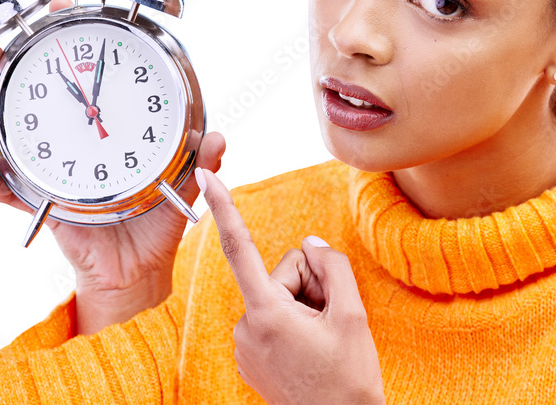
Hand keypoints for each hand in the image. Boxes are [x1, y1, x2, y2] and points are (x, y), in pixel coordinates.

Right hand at [0, 0, 227, 334]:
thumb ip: (203, 159)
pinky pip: (7, 189)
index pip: (80, 70)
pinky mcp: (38, 201)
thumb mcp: (185, 181)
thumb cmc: (158, 216)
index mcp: (105, 123)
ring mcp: (49, 166)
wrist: (138, 268)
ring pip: (5, 132)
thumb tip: (218, 139)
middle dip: (5, 66)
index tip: (57, 8)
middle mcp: (70, 137)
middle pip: (28, 92)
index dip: (65, 38)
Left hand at [198, 167, 384, 404]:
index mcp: (266, 313)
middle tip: (330, 318)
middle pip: (279, 273)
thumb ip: (330, 267)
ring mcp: (245, 344)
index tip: (205, 176)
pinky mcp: (249, 356)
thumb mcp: (351, 314)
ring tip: (321, 338)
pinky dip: (293, 322)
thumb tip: (310, 244)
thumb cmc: (347, 378)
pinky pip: (271, 317)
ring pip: (277, 296)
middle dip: (308, 284)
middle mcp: (245, 327)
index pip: (240, 248)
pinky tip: (310, 347)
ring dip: (302, 306)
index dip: (222, 207)